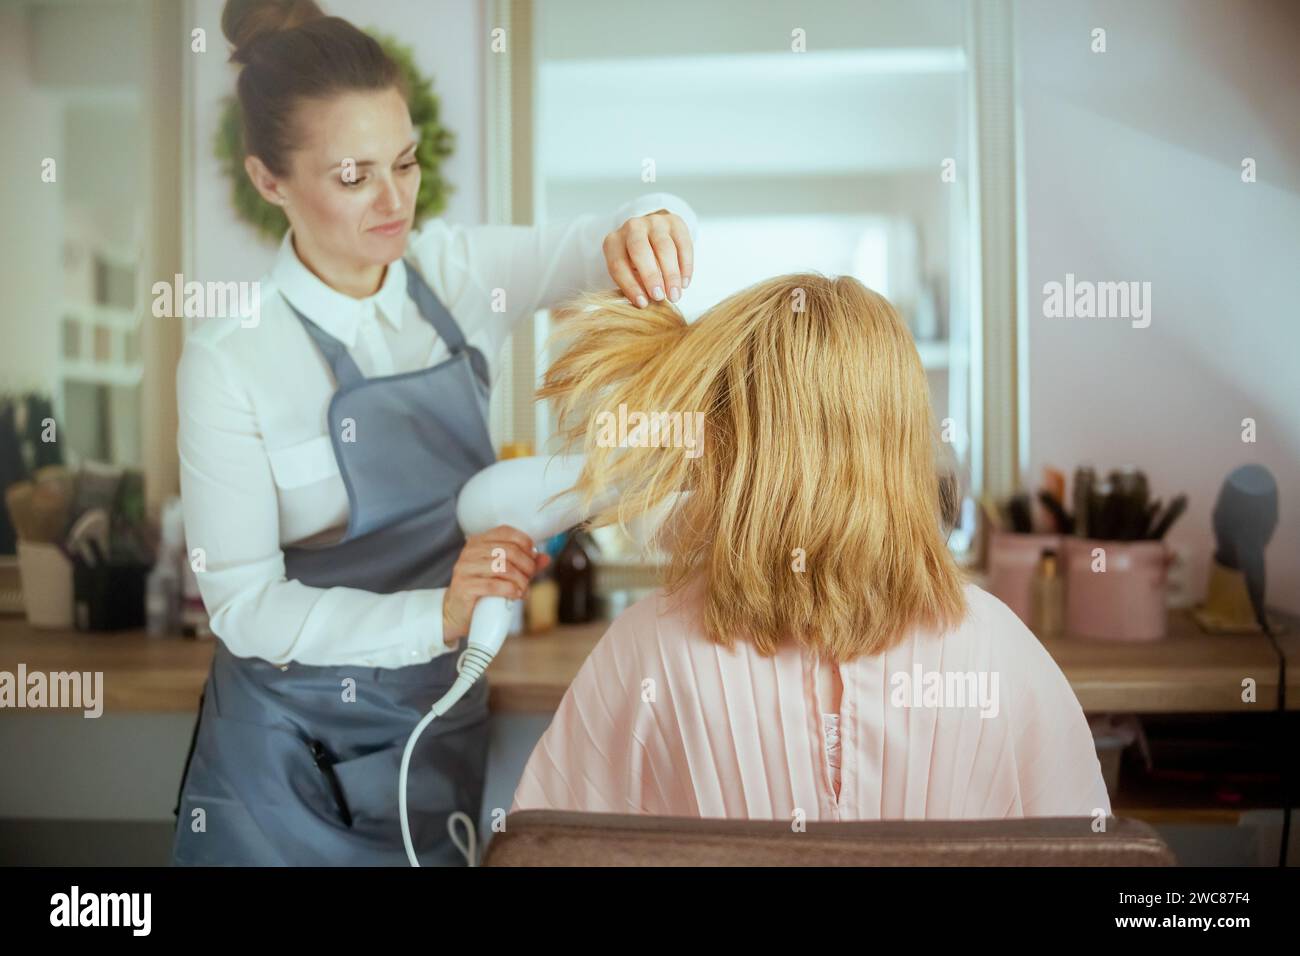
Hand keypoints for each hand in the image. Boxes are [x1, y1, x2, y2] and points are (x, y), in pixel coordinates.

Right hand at [442, 525, 550, 644]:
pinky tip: (515, 595)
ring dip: (520, 580)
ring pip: (503, 567)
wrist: (456, 612)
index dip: (525, 543)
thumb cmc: (482, 590)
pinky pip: (493, 585)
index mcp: (479, 542)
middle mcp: (470, 551)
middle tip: (530, 578)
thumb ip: (524, 565)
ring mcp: (465, 568)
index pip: (506, 532)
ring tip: (523, 590)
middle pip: (508, 551)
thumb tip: (546, 558)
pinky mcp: (464, 586)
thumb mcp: (504, 574)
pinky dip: (510, 590)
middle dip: (526, 566)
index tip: (532, 558)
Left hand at [603, 209, 693, 307]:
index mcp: (614, 241)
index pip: (618, 264)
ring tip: (675, 295)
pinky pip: (683, 244)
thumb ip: (633, 284)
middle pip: (640, 250)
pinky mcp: (675, 222)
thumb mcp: (627, 272)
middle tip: (660, 297)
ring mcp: (654, 222)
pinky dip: (685, 266)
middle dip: (650, 276)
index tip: (643, 304)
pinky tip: (684, 283)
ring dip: (671, 274)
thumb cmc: (636, 261)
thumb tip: (645, 302)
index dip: (630, 286)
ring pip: (664, 247)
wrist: (650, 234)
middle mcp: (632, 227)